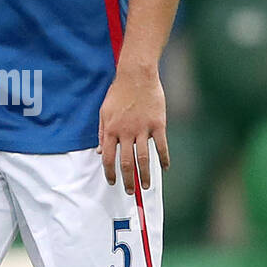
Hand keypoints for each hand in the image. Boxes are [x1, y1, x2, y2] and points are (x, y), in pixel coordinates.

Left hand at [97, 67, 169, 193]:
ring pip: (144, 158)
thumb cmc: (119, 92)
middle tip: (129, 191)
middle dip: (127, 180)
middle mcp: (126, 132)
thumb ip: (102, 133)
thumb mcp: (104, 111)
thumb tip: (101, 152)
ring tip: (146, 186)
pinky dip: (164, 158)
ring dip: (145, 175)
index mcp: (111, 130)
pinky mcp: (158, 124)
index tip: (112, 182)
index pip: (109, 158)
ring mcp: (143, 129)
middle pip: (126, 162)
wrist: (136, 75)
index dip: (110, 172)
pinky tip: (165, 167)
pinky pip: (161, 145)